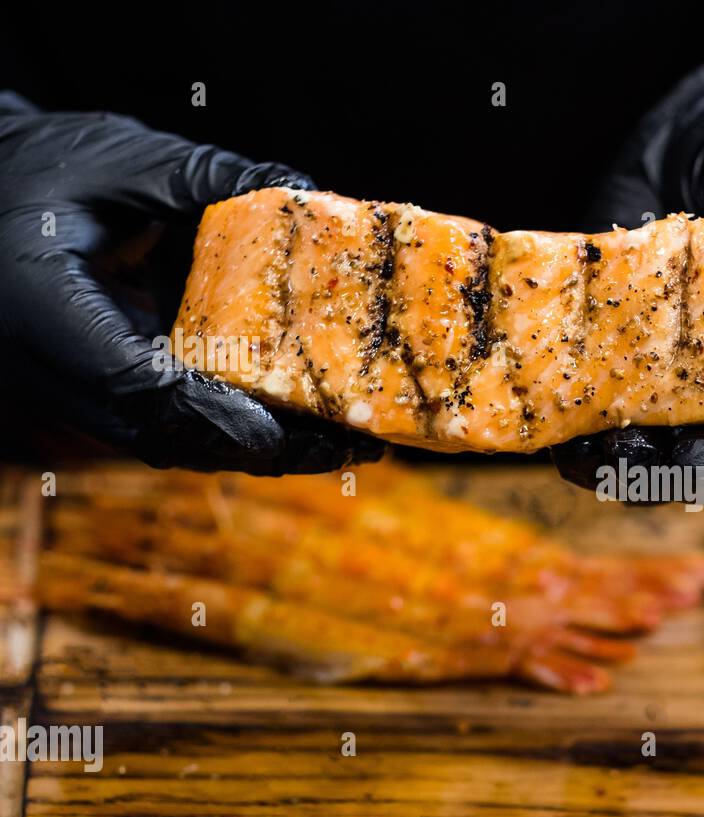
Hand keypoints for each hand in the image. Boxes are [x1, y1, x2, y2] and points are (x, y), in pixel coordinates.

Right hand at [0, 92, 384, 473]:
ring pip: (169, 441)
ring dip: (256, 448)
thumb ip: (199, 177)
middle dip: (258, 446)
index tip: (276, 432)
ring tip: (340, 447)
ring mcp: (68, 388)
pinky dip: (233, 427)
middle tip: (344, 450)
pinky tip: (300, 423)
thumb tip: (298, 187)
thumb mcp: (113, 157)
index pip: (131, 379)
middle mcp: (49, 368)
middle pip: (163, 433)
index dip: (208, 410)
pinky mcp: (94, 390)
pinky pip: (167, 424)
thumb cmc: (36, 167)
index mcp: (38, 307)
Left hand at [550, 41, 703, 505]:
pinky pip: (619, 416)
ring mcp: (702, 378)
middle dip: (665, 475)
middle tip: (609, 457)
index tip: (692, 459)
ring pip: (669, 459)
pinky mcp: (646, 361)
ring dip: (619, 467)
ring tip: (573, 454)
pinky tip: (551, 428)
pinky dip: (585, 432)